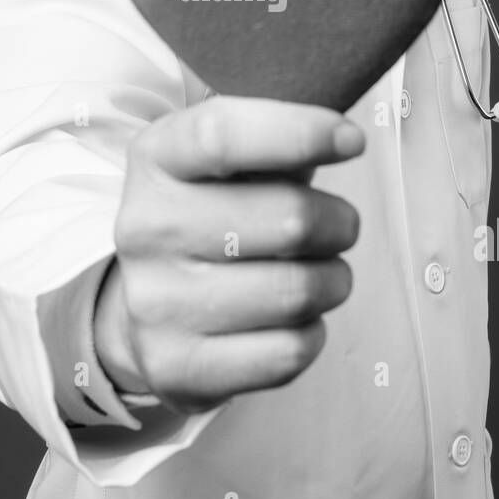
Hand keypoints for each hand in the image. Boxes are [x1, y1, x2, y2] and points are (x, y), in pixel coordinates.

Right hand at [96, 96, 364, 413]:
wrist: (151, 304)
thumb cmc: (217, 215)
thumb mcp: (231, 160)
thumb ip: (280, 141)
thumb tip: (345, 139)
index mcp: (157, 159)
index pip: (222, 135)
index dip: (299, 133)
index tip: (352, 141)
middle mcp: (146, 227)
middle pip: (291, 220)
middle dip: (339, 223)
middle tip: (336, 226)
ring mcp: (156, 302)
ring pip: (298, 291)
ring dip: (331, 281)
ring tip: (314, 273)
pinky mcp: (178, 365)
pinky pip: (288, 352)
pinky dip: (311, 333)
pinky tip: (289, 319)